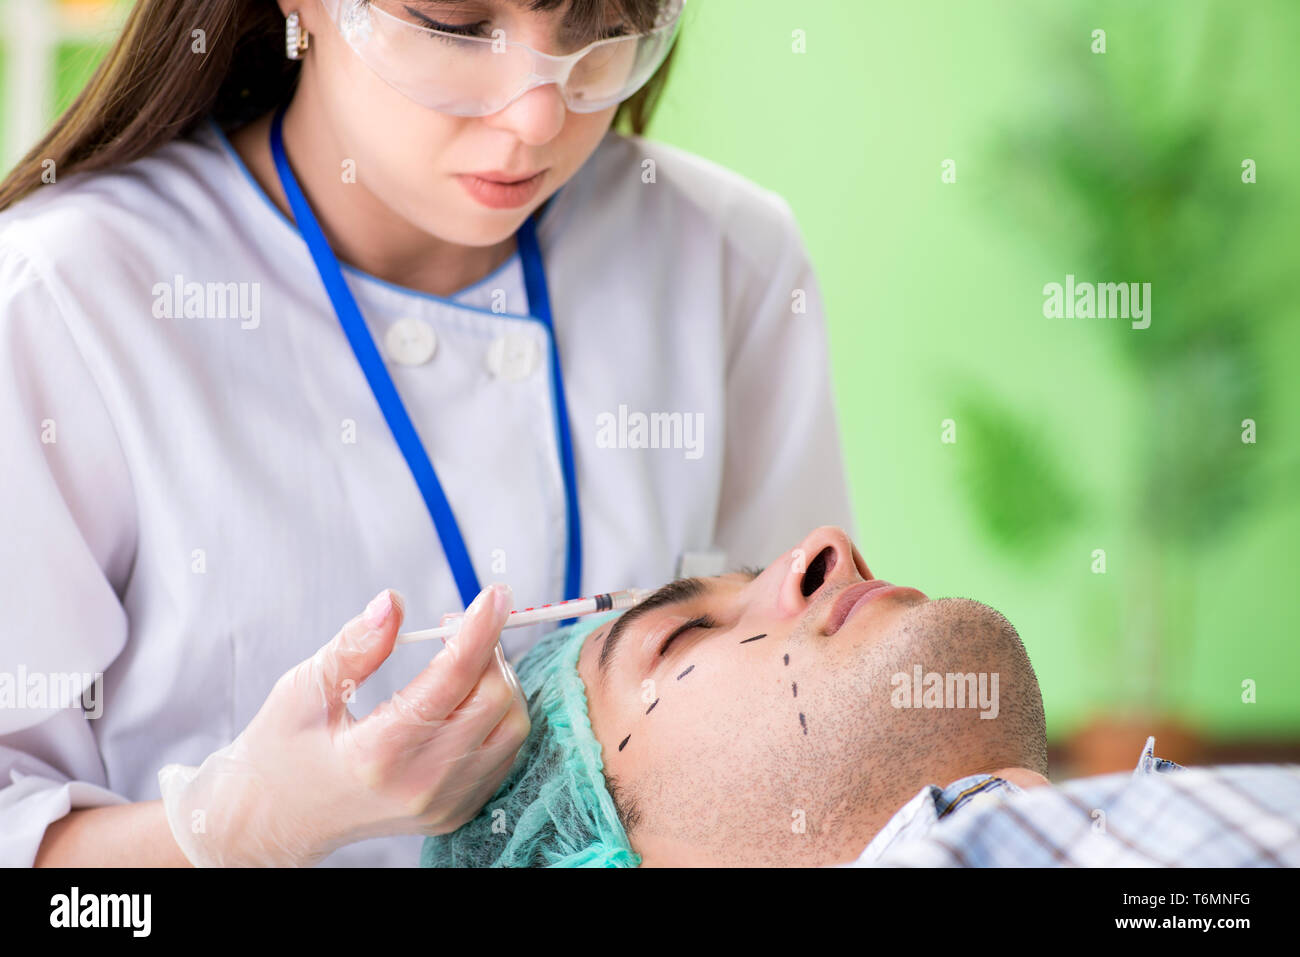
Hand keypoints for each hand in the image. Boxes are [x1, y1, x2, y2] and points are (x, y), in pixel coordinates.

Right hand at [158, 583, 528, 865]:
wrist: (276, 818)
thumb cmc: (284, 748)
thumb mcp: (303, 689)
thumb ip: (353, 646)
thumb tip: (392, 603)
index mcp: (376, 753)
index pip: (451, 680)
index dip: (479, 629)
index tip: (494, 594)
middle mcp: (419, 785)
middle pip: (494, 702)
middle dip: (489, 651)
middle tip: (457, 626)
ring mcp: (442, 805)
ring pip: (511, 728)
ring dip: (498, 681)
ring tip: (461, 659)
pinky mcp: (456, 812)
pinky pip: (504, 753)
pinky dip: (496, 715)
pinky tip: (463, 696)